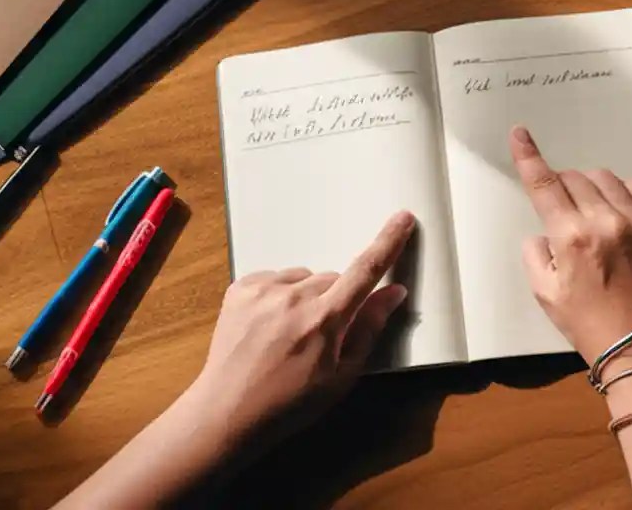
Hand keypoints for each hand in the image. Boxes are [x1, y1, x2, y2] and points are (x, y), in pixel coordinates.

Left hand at [188, 211, 413, 443]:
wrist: (228, 411)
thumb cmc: (291, 403)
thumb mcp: (342, 377)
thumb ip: (369, 329)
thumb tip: (394, 291)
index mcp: (324, 320)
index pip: (365, 272)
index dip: (387, 243)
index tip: (402, 219)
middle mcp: (294, 297)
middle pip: (333, 279)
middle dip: (336, 300)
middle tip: (323, 336)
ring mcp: (263, 289)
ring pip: (304, 278)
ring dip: (306, 296)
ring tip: (290, 333)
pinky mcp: (240, 288)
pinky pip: (275, 279)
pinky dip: (279, 296)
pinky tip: (270, 326)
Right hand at [508, 125, 631, 361]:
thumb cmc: (585, 321)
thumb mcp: (543, 291)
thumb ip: (535, 252)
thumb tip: (544, 230)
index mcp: (571, 237)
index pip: (544, 184)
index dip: (528, 157)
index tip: (519, 134)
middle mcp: (603, 221)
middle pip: (573, 178)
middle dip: (559, 185)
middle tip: (559, 210)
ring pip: (602, 177)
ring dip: (587, 185)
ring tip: (585, 211)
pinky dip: (617, 190)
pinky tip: (611, 210)